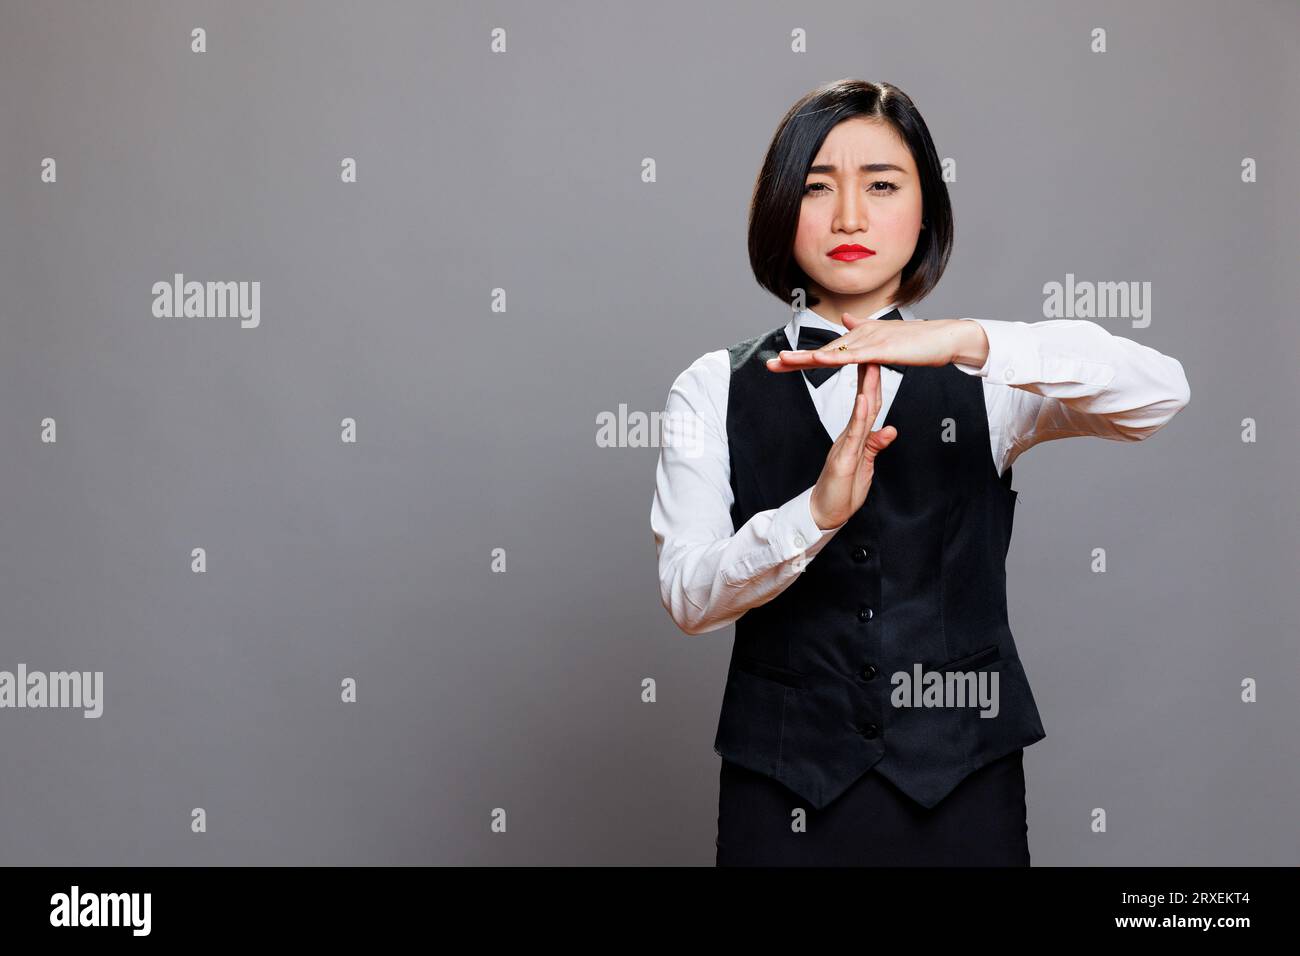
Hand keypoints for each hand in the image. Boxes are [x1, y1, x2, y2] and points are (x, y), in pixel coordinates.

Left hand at [766, 313, 972, 373]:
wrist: (944, 338)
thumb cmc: (919, 340)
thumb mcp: (885, 337)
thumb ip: (863, 330)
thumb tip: (846, 320)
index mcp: (859, 338)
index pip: (825, 351)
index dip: (801, 358)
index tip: (778, 364)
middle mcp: (860, 336)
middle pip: (821, 350)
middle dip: (794, 358)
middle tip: (769, 364)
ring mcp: (870, 341)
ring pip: (832, 351)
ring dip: (807, 356)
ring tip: (783, 360)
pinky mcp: (881, 349)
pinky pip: (853, 355)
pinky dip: (834, 357)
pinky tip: (817, 360)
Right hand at [808, 360, 897, 529]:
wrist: (824, 514)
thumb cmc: (841, 492)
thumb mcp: (864, 466)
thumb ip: (875, 446)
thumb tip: (890, 429)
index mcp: (855, 437)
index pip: (868, 404)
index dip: (875, 381)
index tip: (879, 359)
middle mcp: (849, 436)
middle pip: (864, 400)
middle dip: (870, 374)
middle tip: (874, 347)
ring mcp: (845, 446)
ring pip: (859, 412)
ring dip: (866, 386)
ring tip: (871, 363)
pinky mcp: (843, 459)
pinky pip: (854, 434)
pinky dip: (860, 415)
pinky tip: (864, 399)